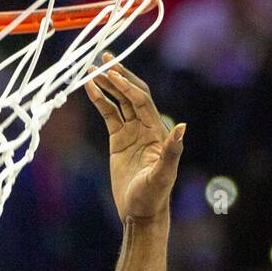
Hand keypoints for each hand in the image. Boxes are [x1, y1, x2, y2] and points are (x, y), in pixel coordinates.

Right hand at [86, 58, 184, 221]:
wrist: (140, 212)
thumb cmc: (153, 197)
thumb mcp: (163, 176)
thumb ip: (172, 151)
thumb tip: (182, 127)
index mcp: (158, 131)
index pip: (141, 101)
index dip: (127, 86)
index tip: (111, 74)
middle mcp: (146, 127)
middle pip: (131, 94)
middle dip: (118, 75)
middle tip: (104, 58)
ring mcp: (132, 132)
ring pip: (118, 101)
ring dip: (106, 85)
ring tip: (90, 69)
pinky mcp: (119, 139)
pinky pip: (109, 114)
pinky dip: (100, 101)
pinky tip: (89, 89)